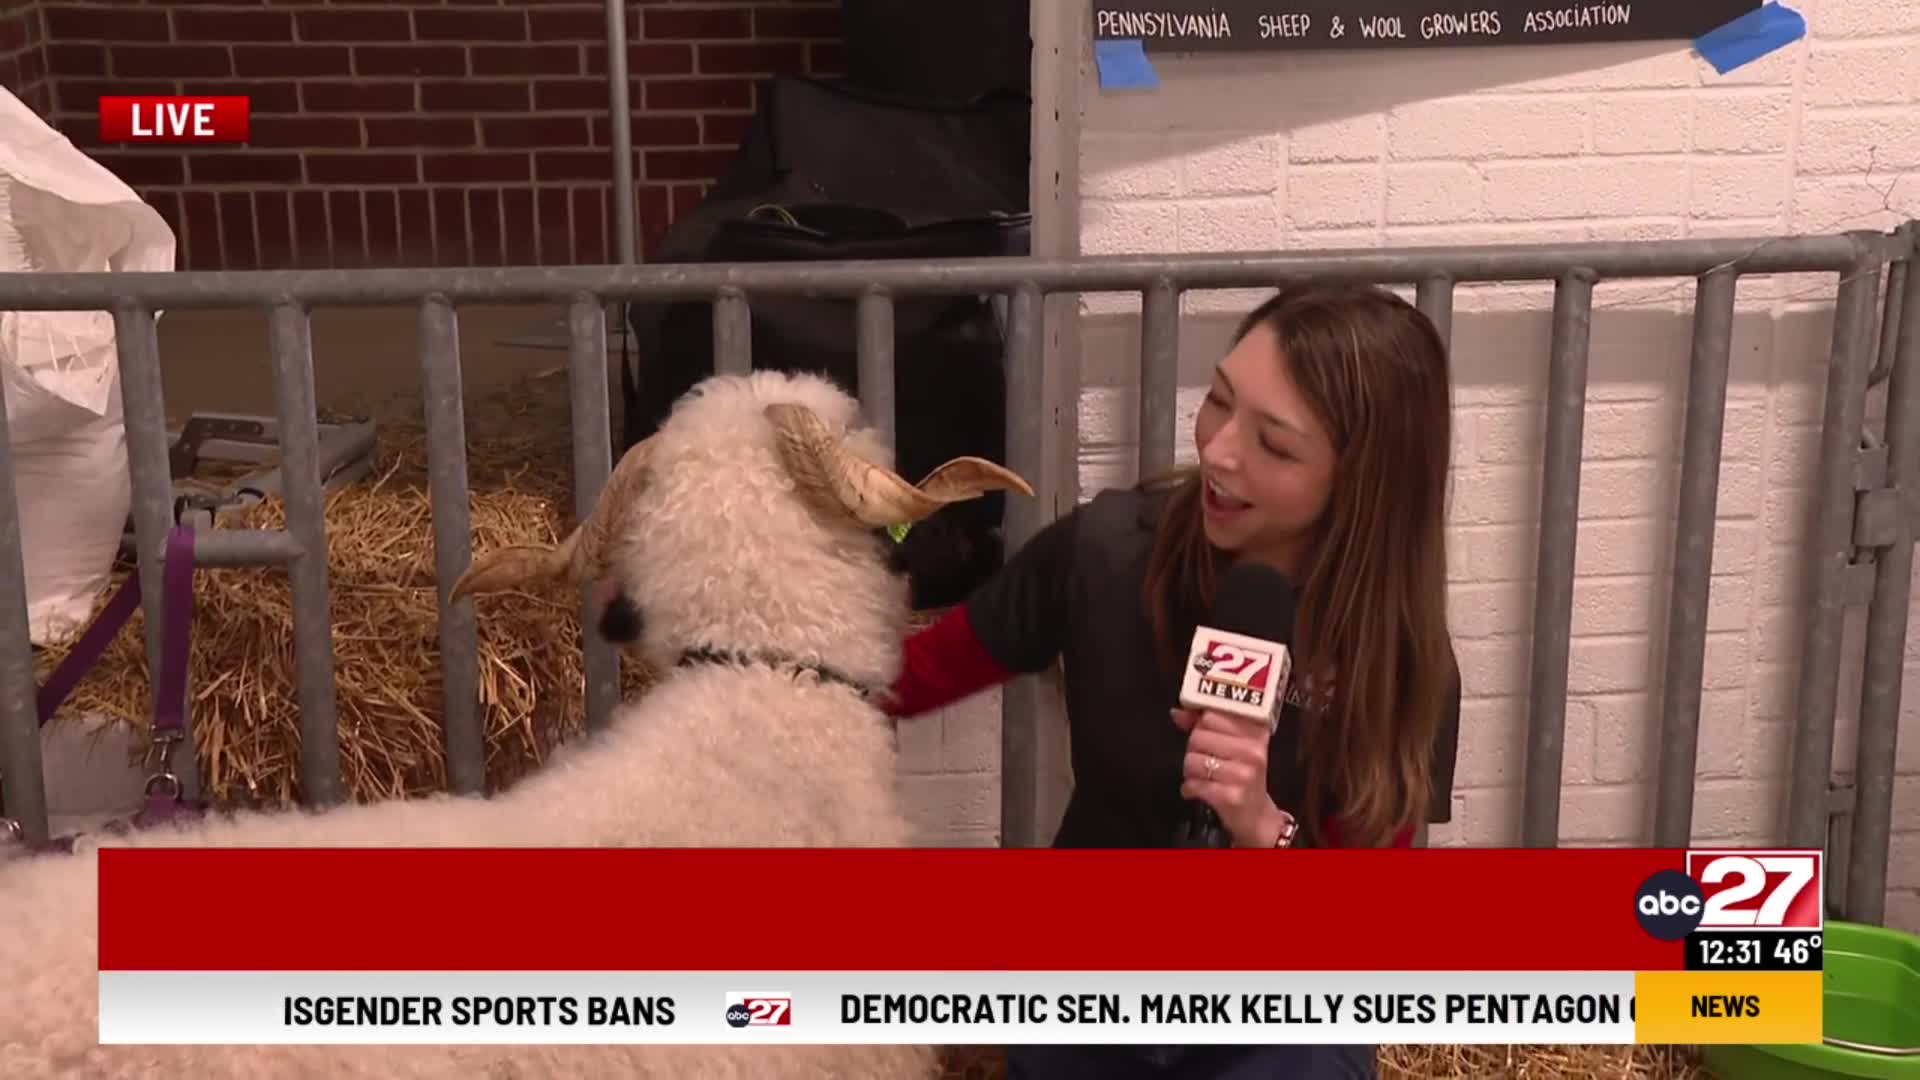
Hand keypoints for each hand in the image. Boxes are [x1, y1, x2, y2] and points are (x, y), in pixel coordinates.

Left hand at [1172, 707, 1288, 847]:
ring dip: (1190, 771)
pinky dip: (1190, 789)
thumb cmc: (1243, 776)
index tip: (1200, 730)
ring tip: (1202, 776)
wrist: (1257, 817)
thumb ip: (1205, 725)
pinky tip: (1199, 790)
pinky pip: (1194, 784)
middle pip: (1198, 736)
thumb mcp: (1233, 746)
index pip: (1212, 714)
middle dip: (1193, 749)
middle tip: (1204, 759)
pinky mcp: (1231, 797)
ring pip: (1193, 760)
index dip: (1199, 723)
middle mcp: (1252, 751)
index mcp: (1255, 732)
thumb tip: (1178, 712)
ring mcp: (1243, 774)